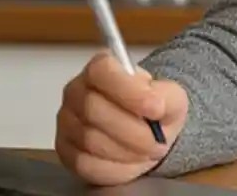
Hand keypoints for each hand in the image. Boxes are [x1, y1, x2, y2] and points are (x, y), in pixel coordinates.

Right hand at [55, 51, 189, 185]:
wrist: (147, 131)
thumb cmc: (153, 108)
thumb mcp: (171, 95)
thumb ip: (166, 94)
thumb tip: (156, 104)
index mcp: (100, 69)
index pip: (102, 71)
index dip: (129, 91)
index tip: (156, 108)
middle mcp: (76, 91)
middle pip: (93, 110)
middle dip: (133, 131)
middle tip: (158, 142)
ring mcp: (67, 122)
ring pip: (90, 140)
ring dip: (127, 151)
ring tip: (149, 151)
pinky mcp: (65, 152)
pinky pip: (86, 164)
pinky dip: (116, 168)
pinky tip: (133, 162)